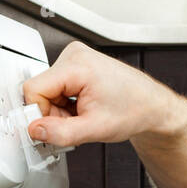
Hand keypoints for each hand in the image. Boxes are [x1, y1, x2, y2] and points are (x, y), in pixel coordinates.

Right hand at [21, 41, 186, 147]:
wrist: (152, 105)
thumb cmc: (134, 111)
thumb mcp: (96, 129)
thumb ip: (62, 133)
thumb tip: (35, 131)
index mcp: (77, 65)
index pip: (33, 89)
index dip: (40, 114)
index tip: (53, 128)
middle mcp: (74, 55)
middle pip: (40, 90)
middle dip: (54, 113)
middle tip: (78, 122)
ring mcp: (75, 57)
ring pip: (47, 90)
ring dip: (60, 109)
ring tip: (84, 114)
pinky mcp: (77, 63)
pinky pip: (57, 87)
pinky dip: (66, 102)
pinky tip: (84, 107)